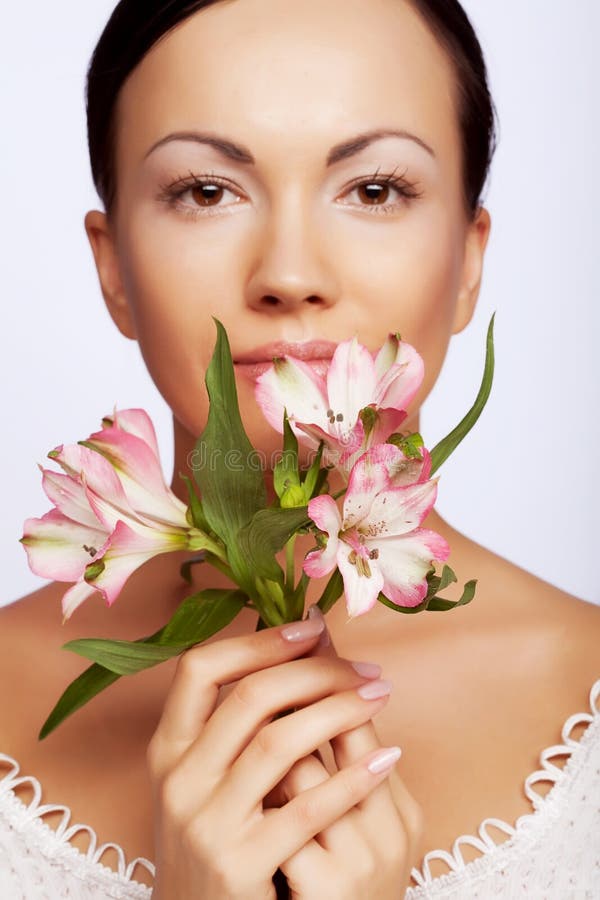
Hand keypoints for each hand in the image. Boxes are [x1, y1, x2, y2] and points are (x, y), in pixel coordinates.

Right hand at [146, 611, 410, 898]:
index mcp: (168, 750)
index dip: (257, 642)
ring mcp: (205, 823)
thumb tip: (295, 647)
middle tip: (365, 668)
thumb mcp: (208, 780)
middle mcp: (179, 781)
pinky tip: (385, 757)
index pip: (199, 669)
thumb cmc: (217, 842)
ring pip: (279, 743)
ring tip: (380, 696)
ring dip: (339, 710)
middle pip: (250, 697)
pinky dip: (352, 777)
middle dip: (315, 671)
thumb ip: (236, 725)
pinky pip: (307, 807)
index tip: (309, 629)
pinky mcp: (239, 865)